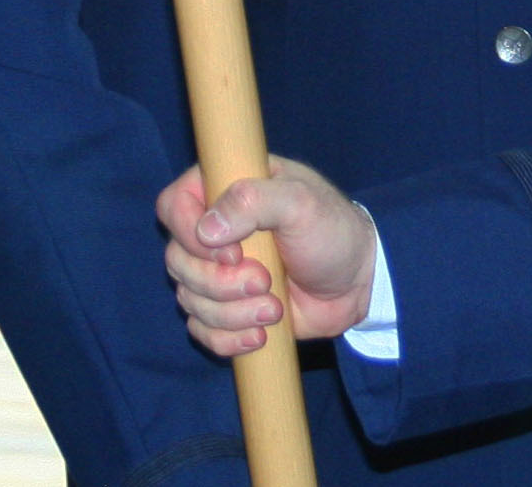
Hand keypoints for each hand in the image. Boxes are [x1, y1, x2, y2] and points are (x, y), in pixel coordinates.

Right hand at [156, 155, 377, 356]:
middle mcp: (214, 232)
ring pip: (189, 299)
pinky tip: (261, 335)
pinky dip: (228, 339)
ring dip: (232, 312)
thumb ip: (253, 201)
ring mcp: (218, 273)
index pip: (173, 206)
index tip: (232, 252)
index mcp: (224, 191)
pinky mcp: (228, 310)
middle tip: (265, 281)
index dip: (189, 234)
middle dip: (220, 282)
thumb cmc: (333, 230)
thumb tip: (206, 231)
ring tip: (274, 308)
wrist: (359, 282)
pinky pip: (202, 331)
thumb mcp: (300, 202)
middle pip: (177, 261)